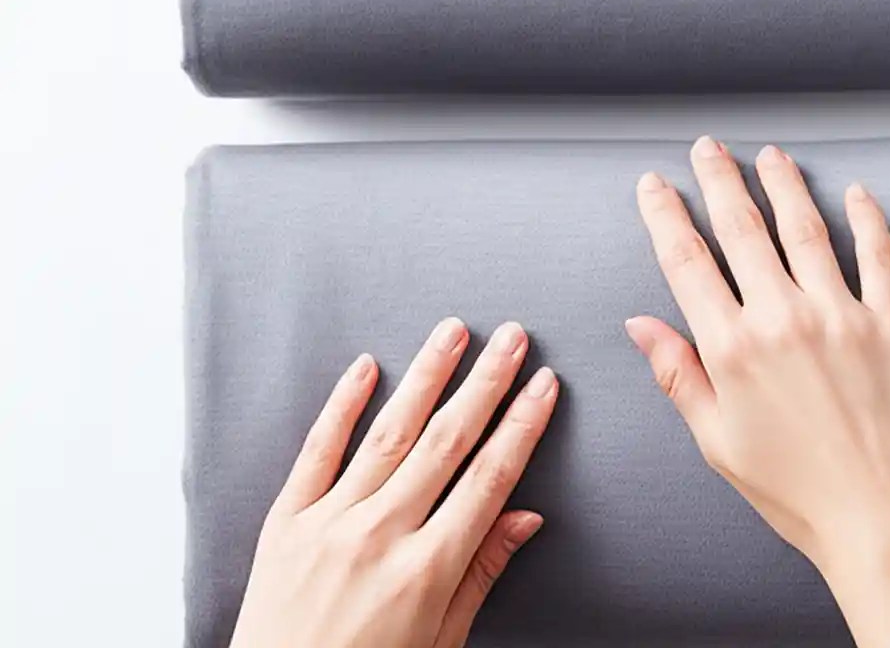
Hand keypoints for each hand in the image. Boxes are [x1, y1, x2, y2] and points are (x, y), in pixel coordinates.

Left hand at [231, 319, 556, 647]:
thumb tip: (525, 518)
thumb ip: (481, 572)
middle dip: (486, 383)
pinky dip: (342, 404)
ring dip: (426, 376)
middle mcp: (380, 535)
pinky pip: (317, 449)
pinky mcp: (285, 520)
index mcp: (426, 569)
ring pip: (389, 432)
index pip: (489, 478)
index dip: (522, 426)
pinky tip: (365, 367)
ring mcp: (329, 523)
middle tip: (512, 339)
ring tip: (453, 333)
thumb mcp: (442, 639)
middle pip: (446, 442)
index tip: (544, 387)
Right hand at [627, 137, 889, 647]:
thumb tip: (641, 325)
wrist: (887, 521)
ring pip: (805, 227)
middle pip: (742, 228)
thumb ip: (679, 376)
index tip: (654, 184)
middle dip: (718, 180)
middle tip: (707, 147)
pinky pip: (878, 254)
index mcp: (732, 349)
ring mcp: (842, 314)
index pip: (687, 261)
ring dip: (783, 184)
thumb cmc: (798, 494)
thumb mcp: (719, 443)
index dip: (665, 215)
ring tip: (768, 155)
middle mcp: (783, 318)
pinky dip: (866, 217)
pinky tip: (855, 191)